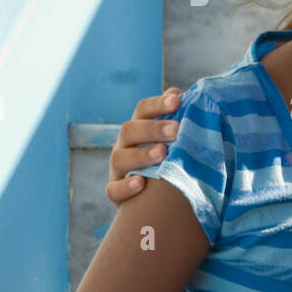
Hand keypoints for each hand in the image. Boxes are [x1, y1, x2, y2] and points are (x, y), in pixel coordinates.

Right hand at [107, 88, 181, 204]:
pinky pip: (113, 189)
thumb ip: (175, 119)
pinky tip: (141, 183)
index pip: (142, 110)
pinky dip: (126, 187)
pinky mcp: (115, 193)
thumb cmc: (166, 162)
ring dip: (141, 155)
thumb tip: (178, 93)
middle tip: (176, 129)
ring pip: (119, 158)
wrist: (151, 198)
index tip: (178, 100)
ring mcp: (117, 169)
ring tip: (162, 153)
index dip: (158, 104)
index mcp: (138, 129)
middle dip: (152, 128)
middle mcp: (124, 146)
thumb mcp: (171, 140)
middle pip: (129, 130)